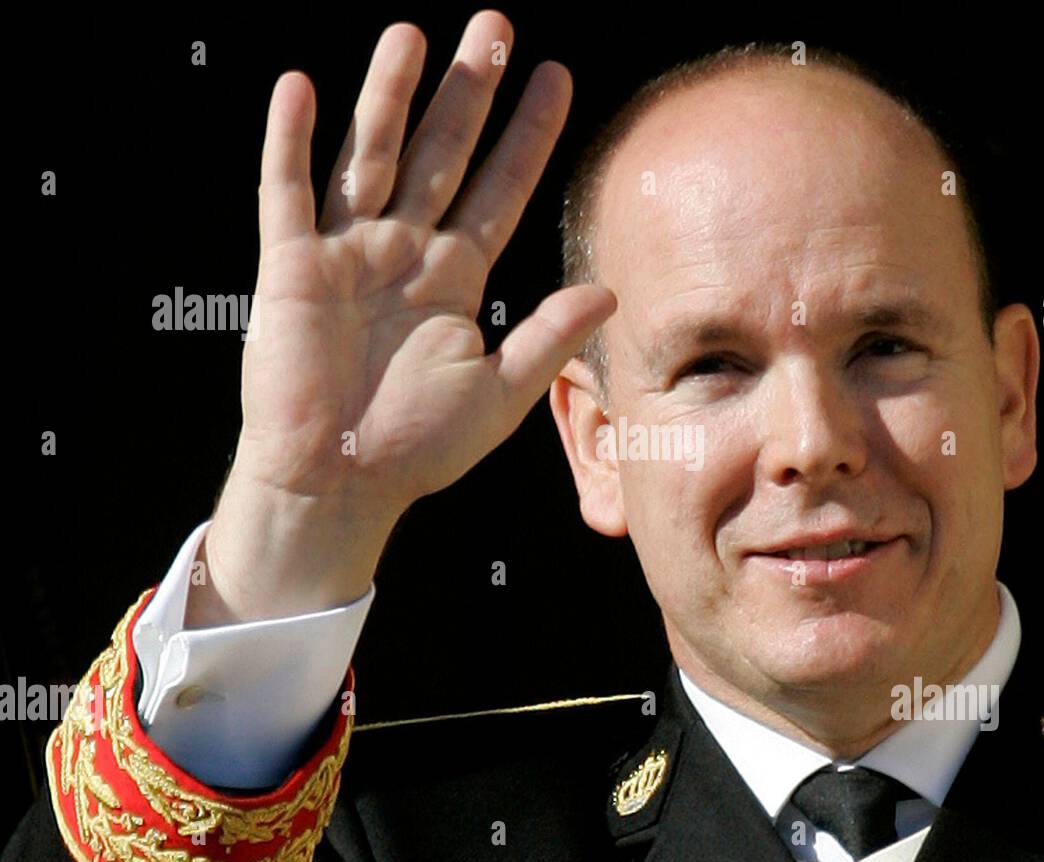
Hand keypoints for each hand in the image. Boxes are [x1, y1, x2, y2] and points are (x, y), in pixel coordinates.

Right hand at [191, 12, 615, 624]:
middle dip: (467, 93)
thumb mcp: (499, 394)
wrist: (339, 484)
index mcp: (454, 279)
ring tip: (412, 35)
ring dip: (388, 97)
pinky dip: (290, 142)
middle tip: (494, 27)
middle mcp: (403, 253)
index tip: (558, 77)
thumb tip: (608, 290)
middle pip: (440, 155)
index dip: (528, 136)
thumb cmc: (416, 448)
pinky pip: (287, 193)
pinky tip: (299, 87)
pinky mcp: (290, 268)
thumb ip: (549, 338)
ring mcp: (346, 254)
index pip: (500, 190)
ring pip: (369, 156)